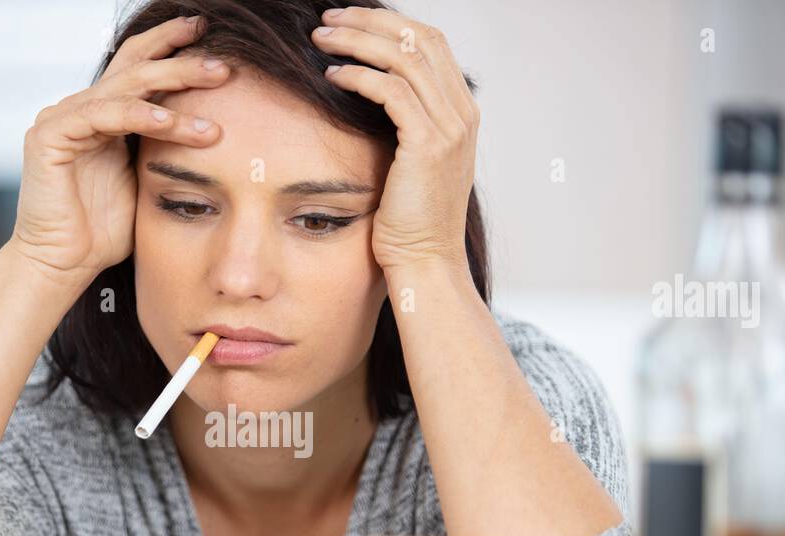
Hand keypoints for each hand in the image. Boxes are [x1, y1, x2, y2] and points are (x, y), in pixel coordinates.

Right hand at [10, 15, 229, 279]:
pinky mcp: (49, 136)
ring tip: (214, 84)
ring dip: (174, 83)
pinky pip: (102, 114)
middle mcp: (81, 109)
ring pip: (125, 87)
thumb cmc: (103, 232)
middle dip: (182, 59)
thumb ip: (164, 148)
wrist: (63, 266)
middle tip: (223, 61)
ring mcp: (62, 119)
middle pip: (136, 67)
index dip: (172, 48)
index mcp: (104, 116)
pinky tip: (170, 121)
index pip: (139, 67)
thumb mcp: (147, 180)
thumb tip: (214, 127)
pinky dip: (139, 115)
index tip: (213, 39)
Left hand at [312, 7, 477, 274]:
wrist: (425, 262)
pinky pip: (392, 91)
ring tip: (321, 40)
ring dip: (358, 41)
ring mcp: (450, 128)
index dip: (390, 24)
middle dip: (371, 22)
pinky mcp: (428, 145)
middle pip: (420, 39)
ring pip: (405, 57)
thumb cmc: (408, 221)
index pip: (431, 44)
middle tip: (328, 19)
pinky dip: (359, 76)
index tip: (351, 21)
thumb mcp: (412, 163)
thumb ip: (405, 125)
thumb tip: (369, 93)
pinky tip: (332, 77)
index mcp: (462, 113)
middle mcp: (462, 114)